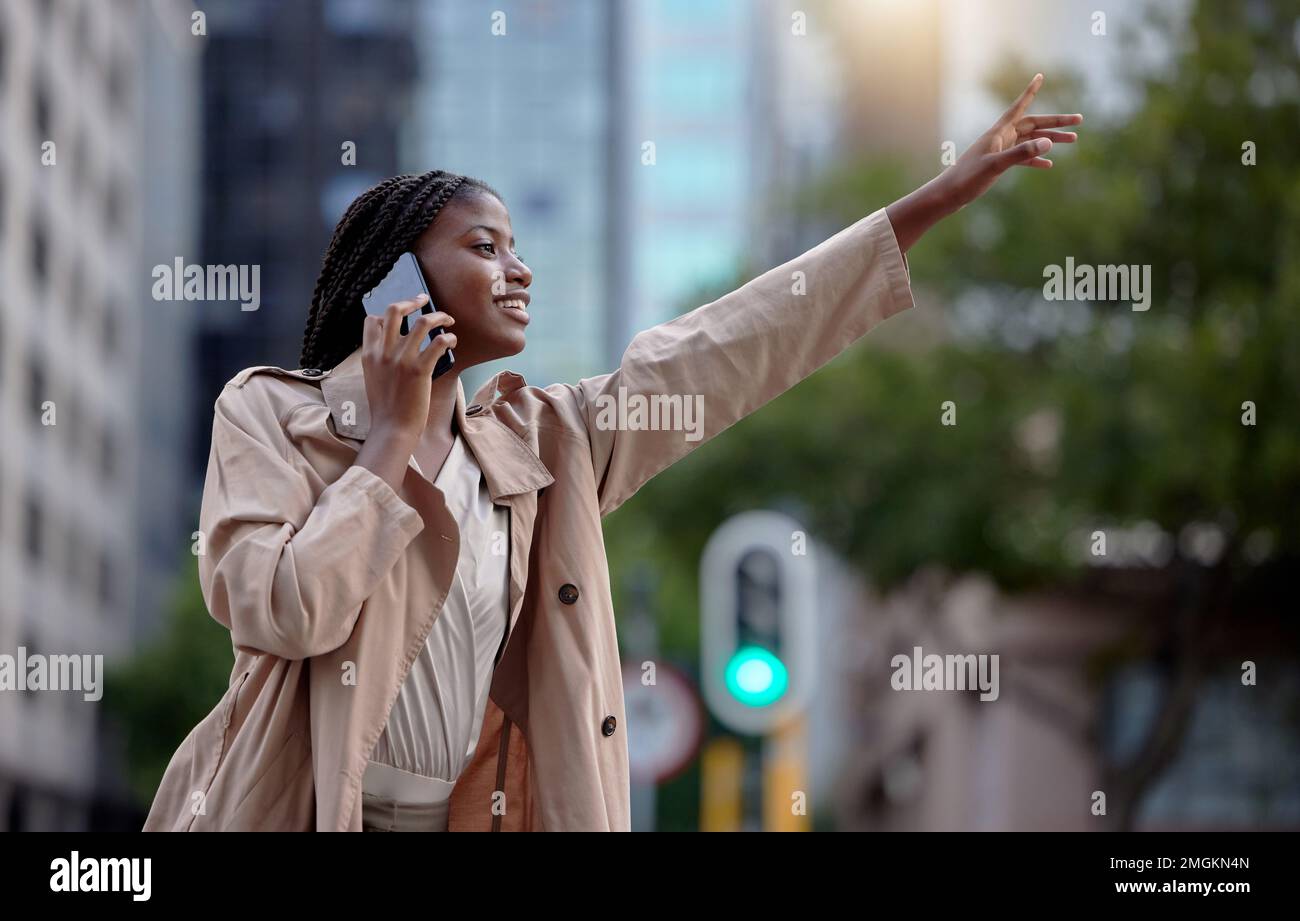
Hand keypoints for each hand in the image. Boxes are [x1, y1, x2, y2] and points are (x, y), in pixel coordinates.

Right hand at [361, 294, 456, 439]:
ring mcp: (401, 360)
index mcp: (369, 354)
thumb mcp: (373, 378)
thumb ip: (380, 359)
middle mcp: (383, 352)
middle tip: (425, 300)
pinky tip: (452, 341)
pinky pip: (438, 342)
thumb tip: (396, 345)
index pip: (373, 320)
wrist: (392, 429)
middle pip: (395, 311)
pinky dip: (448, 337)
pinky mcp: (420, 370)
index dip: (388, 312)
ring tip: (448, 320)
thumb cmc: (386, 407)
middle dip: (412, 301)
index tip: (402, 312)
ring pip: (422, 322)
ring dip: (439, 316)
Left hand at [886, 73, 1081, 253]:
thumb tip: (1047, 143)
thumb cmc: (967, 179)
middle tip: (1079, 121)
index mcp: (998, 132)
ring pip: (1030, 141)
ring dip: (1051, 140)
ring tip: (1073, 140)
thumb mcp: (996, 165)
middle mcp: (1000, 137)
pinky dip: (1035, 159)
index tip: (1040, 76)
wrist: (948, 195)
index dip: (1030, 92)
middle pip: (1033, 124)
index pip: (1018, 107)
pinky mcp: (997, 164)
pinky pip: (1022, 158)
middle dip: (1056, 122)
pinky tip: (1049, 165)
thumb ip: (1022, 154)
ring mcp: (999, 150)